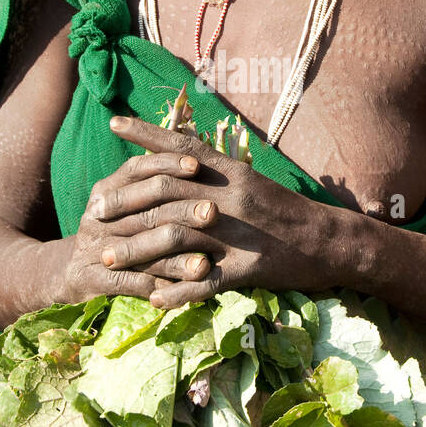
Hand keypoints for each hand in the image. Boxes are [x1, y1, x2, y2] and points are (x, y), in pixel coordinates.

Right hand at [64, 148, 220, 302]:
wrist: (72, 272)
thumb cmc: (114, 230)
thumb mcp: (125, 202)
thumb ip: (151, 181)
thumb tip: (197, 155)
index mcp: (106, 190)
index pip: (136, 170)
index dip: (166, 164)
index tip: (197, 165)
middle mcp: (98, 216)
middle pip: (144, 209)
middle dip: (181, 209)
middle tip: (213, 212)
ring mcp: (94, 248)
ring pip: (140, 249)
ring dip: (175, 257)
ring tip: (205, 263)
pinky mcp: (93, 280)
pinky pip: (131, 283)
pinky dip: (158, 285)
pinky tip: (180, 292)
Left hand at [107, 114, 341, 307]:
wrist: (333, 241)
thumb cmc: (290, 210)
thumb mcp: (253, 179)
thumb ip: (218, 169)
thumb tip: (183, 154)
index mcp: (231, 173)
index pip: (180, 148)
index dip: (144, 135)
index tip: (112, 125)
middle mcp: (229, 198)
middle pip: (165, 197)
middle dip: (125, 204)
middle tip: (92, 212)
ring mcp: (236, 235)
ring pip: (175, 241)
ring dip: (137, 252)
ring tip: (106, 260)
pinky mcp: (246, 270)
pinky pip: (205, 282)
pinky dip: (177, 292)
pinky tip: (153, 301)